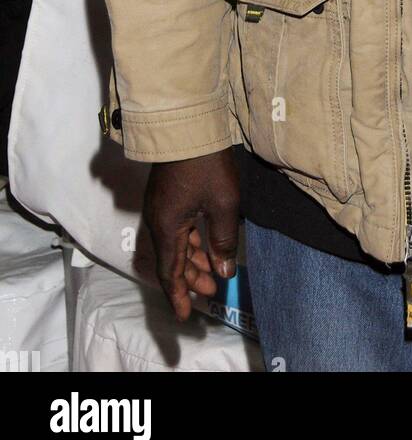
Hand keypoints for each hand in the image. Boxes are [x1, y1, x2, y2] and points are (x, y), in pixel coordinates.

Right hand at [142, 148, 239, 321]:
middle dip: (190, 278)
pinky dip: (191, 241)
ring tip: (212, 271)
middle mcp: (158, 220)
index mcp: (166, 227)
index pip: (170, 272)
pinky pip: (176, 227)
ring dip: (192, 259)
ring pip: (175, 243)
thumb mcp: (223, 204)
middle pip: (172, 259)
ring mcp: (161, 205)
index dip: (178, 295)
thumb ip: (223, 239)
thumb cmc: (206, 164)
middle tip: (210, 290)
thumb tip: (224, 270)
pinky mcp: (167, 194)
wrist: (187, 124)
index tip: (185, 315)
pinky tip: (205, 242)